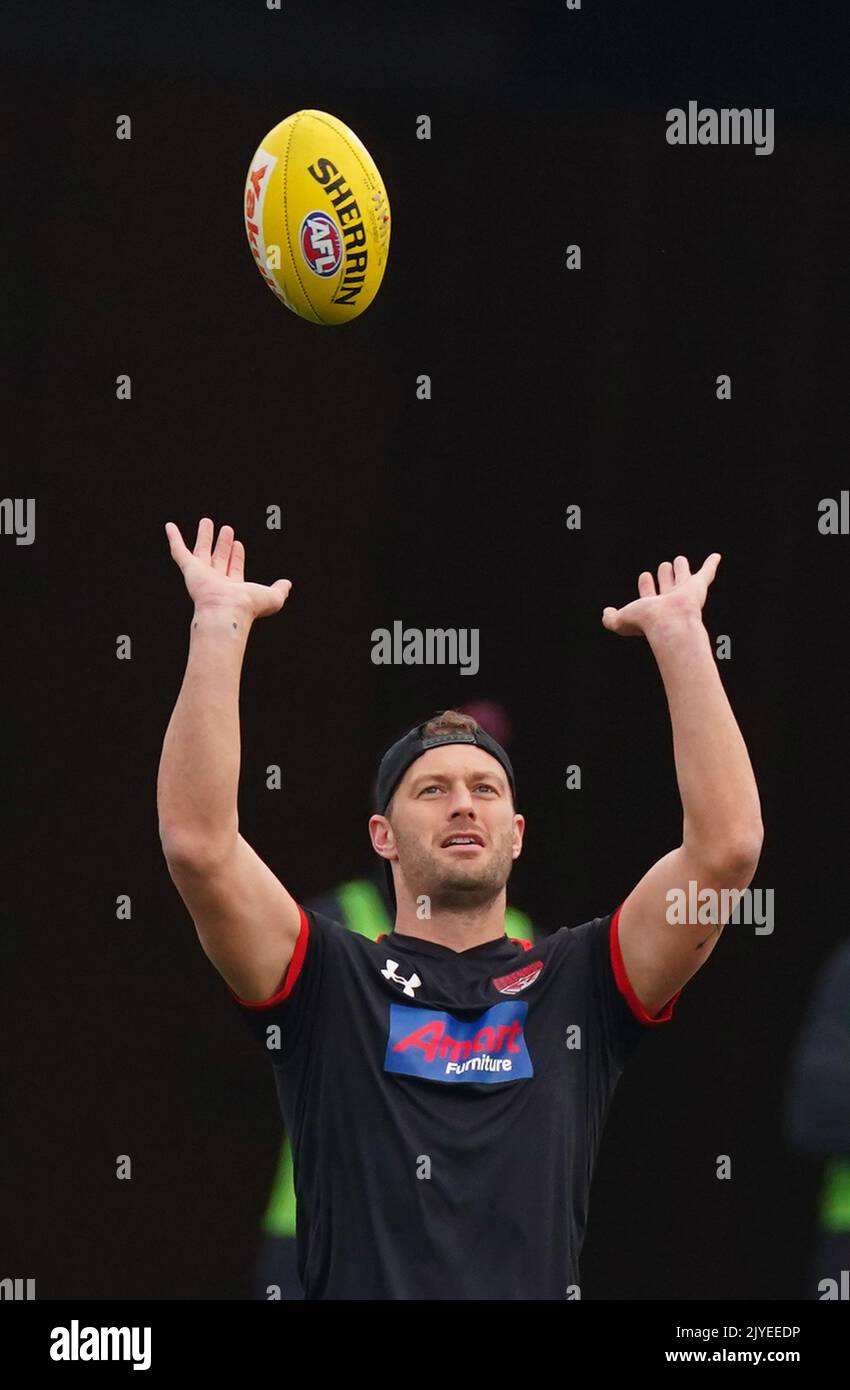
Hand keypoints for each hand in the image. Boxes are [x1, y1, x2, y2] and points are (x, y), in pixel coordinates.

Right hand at [165, 518, 291, 619]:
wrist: (227, 610)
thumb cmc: (248, 607)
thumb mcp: (272, 597)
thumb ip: (280, 590)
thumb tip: (288, 585)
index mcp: (233, 587)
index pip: (234, 568)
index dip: (237, 556)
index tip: (238, 544)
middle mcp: (216, 581)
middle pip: (218, 558)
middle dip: (222, 544)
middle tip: (226, 529)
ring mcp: (201, 574)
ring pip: (201, 551)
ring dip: (204, 536)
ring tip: (207, 521)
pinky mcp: (189, 569)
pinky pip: (178, 550)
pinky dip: (174, 538)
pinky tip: (170, 526)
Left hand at [601, 554, 720, 637]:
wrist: (669, 622)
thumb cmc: (646, 622)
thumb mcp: (620, 620)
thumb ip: (610, 619)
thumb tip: (606, 612)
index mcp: (654, 607)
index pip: (650, 593)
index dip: (647, 585)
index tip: (645, 576)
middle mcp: (670, 600)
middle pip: (668, 583)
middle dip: (666, 574)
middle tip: (664, 567)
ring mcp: (686, 593)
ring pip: (684, 576)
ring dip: (682, 568)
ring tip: (680, 561)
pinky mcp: (699, 586)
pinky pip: (708, 572)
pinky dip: (711, 564)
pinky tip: (716, 556)